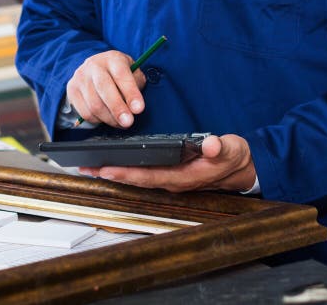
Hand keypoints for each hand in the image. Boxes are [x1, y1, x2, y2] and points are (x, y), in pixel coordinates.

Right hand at [67, 50, 146, 127]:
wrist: (95, 69)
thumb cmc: (118, 74)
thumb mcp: (132, 73)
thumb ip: (137, 86)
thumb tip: (135, 107)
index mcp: (112, 58)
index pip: (121, 74)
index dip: (130, 92)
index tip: (139, 109)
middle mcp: (94, 65)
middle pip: (104, 88)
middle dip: (117, 108)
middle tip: (128, 122)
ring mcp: (81, 77)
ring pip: (94, 104)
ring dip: (110, 118)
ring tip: (120, 122)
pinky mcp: (72, 89)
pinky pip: (85, 112)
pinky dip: (98, 120)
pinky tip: (106, 117)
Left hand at [79, 134, 255, 193]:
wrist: (241, 169)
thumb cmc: (233, 158)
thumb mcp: (231, 149)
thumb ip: (221, 147)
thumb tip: (212, 145)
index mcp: (183, 176)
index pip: (149, 176)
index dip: (127, 173)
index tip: (106, 168)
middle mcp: (172, 181)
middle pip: (136, 179)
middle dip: (111, 174)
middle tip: (86, 167)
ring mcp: (169, 178)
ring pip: (136, 177)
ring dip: (114, 172)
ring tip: (91, 166)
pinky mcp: (168, 173)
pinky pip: (142, 173)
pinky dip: (125, 168)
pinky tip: (112, 163)